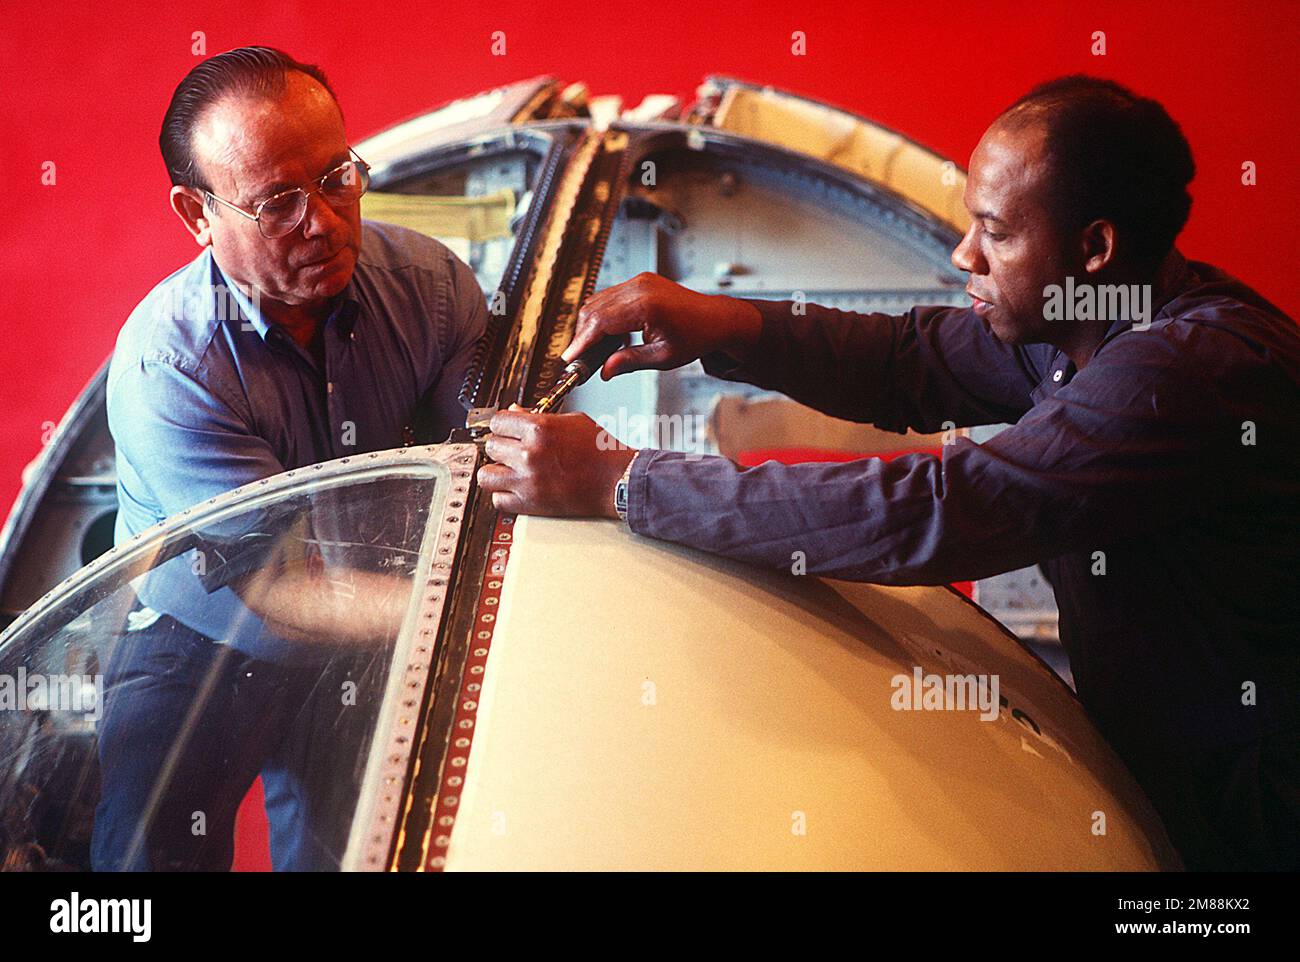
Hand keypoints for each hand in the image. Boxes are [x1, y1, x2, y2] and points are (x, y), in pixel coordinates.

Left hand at [478, 406, 637, 516]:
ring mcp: (527, 480)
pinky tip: (516, 489)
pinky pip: (498, 500)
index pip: (498, 422)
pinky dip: (504, 496)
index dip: (502, 426)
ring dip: (496, 472)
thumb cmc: (601, 452)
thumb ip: (539, 416)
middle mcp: (529, 453)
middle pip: (491, 446)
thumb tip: (515, 412)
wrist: (617, 480)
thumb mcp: (572, 421)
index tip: (506, 431)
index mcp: (539, 428)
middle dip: (502, 447)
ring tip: (508, 471)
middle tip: (513, 451)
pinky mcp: (530, 503)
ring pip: (486, 475)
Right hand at [563, 272, 761, 378]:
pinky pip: (610, 296)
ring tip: (595, 350)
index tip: (571, 357)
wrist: (715, 319)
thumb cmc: (696, 335)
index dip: (582, 342)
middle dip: (583, 335)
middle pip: (594, 309)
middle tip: (581, 358)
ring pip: (598, 301)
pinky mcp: (640, 282)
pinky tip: (610, 335)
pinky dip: (603, 315)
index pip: (600, 322)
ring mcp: (639, 281)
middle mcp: (640, 287)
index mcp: (646, 305)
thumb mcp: (662, 357)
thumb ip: (629, 362)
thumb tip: (604, 371)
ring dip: (591, 325)